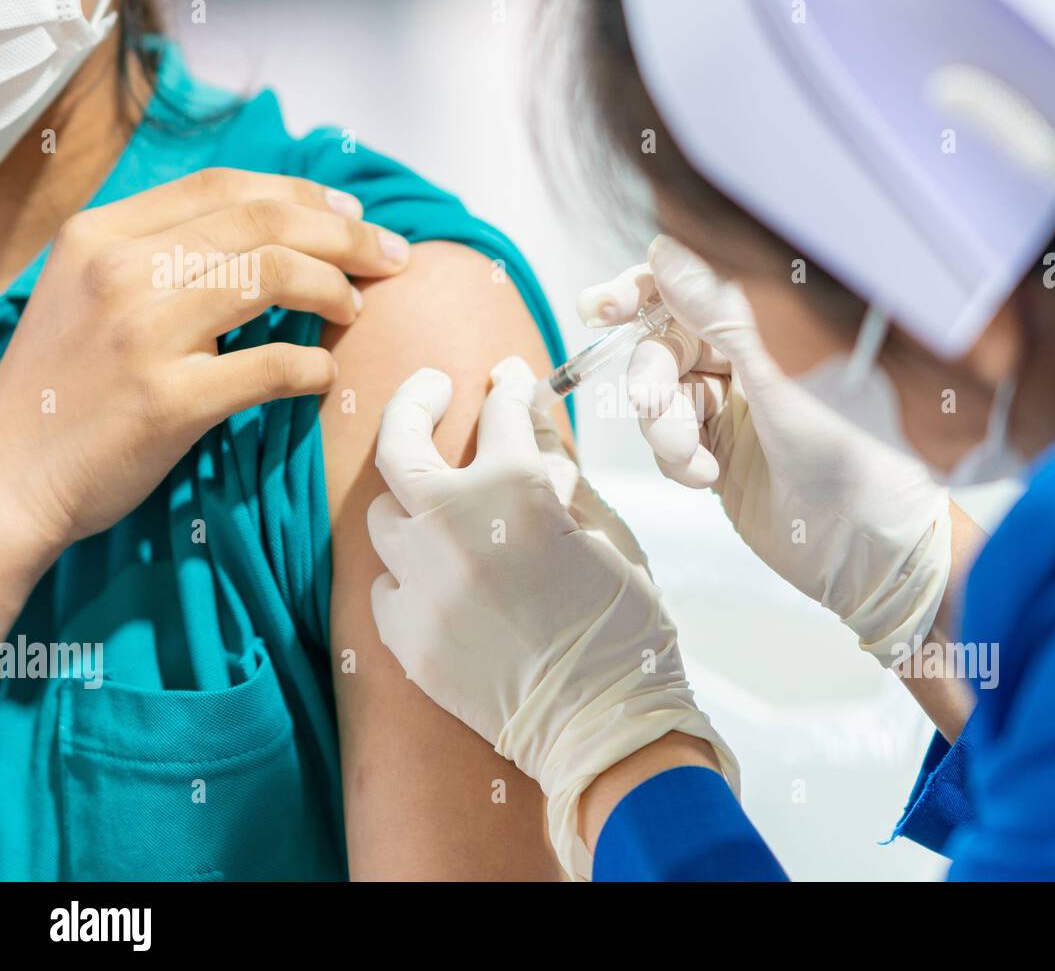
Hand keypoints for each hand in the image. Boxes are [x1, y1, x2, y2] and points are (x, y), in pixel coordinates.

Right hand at [0, 169, 409, 599]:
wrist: (7, 474)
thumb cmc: (64, 387)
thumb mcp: (89, 293)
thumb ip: (162, 256)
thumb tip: (269, 235)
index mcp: (102, 234)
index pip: (225, 187)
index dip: (303, 195)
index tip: (353, 217)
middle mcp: (121, 270)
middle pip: (264, 223)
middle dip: (346, 236)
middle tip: (392, 257)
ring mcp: (143, 334)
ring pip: (275, 277)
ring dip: (335, 291)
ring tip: (355, 311)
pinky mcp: (168, 400)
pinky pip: (273, 366)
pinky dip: (314, 366)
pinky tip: (322, 372)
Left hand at [367, 357, 738, 879]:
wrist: (602, 723)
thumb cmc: (621, 624)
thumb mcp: (605, 532)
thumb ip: (559, 469)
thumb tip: (532, 415)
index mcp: (517, 493)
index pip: (500, 412)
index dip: (508, 387)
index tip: (507, 378)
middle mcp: (453, 529)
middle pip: (400, 443)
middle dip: (413, 403)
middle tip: (432, 390)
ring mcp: (420, 584)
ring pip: (385, 517)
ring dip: (414, 502)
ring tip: (442, 506)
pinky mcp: (404, 635)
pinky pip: (387, 583)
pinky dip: (412, 571)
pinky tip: (442, 578)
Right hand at [578, 236, 951, 663]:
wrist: (867, 543)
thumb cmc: (850, 446)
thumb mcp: (778, 371)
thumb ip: (718, 313)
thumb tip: (664, 250)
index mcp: (772, 325)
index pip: (692, 288)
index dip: (641, 293)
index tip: (602, 309)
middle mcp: (749, 359)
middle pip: (664, 346)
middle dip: (649, 376)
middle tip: (650, 405)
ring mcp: (732, 409)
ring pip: (661, 398)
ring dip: (663, 427)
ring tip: (691, 457)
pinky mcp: (718, 455)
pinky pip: (669, 444)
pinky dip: (677, 460)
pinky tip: (706, 477)